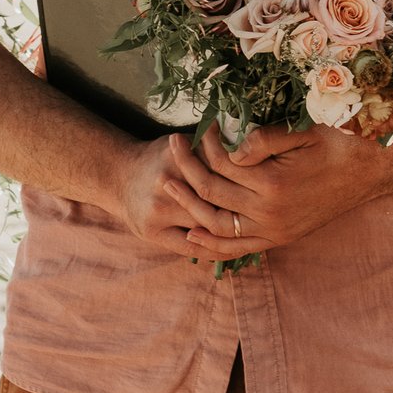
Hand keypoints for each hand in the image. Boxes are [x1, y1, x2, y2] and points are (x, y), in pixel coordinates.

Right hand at [104, 132, 269, 265]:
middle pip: (214, 199)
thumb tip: (250, 145)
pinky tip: (236, 247)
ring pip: (205, 224)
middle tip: (272, 211)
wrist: (119, 176)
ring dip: (234, 229)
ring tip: (263, 230)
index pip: (219, 170)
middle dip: (242, 205)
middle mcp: (165, 184)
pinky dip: (215, 249)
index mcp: (175, 158)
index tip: (269, 184)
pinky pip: (190, 247)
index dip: (245, 178)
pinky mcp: (152, 232)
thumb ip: (210, 147)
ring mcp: (157, 211)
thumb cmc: (160, 156)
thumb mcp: (183, 143)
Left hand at [181, 122, 392, 256]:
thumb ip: (264, 139)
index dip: (204, 144)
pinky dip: (212, 244)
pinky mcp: (279, 239)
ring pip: (217, 225)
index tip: (200, 126)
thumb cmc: (339, 145)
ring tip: (169, 184)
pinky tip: (192, 235)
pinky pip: (238, 248)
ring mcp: (274, 230)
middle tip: (173, 146)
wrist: (370, 173)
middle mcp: (269, 213)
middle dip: (186, 168)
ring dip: (188, 206)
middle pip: (211, 193)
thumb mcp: (303, 132)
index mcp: (273, 183)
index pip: (221, 164)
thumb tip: (230, 149)